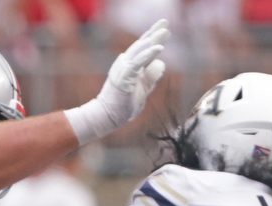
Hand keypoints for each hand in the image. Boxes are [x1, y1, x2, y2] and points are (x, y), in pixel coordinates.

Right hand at [66, 19, 167, 143]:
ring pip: (139, 51)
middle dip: (154, 34)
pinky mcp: (123, 77)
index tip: (164, 29)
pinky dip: (148, 55)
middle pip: (141, 46)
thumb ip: (151, 76)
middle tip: (165, 22)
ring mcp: (122, 70)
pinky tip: (158, 48)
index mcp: (129, 67)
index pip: (142, 49)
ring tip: (165, 32)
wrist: (106, 118)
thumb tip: (161, 63)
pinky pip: (137, 63)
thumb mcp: (143, 89)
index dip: (152, 38)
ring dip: (152, 41)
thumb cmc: (122, 106)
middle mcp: (124, 65)